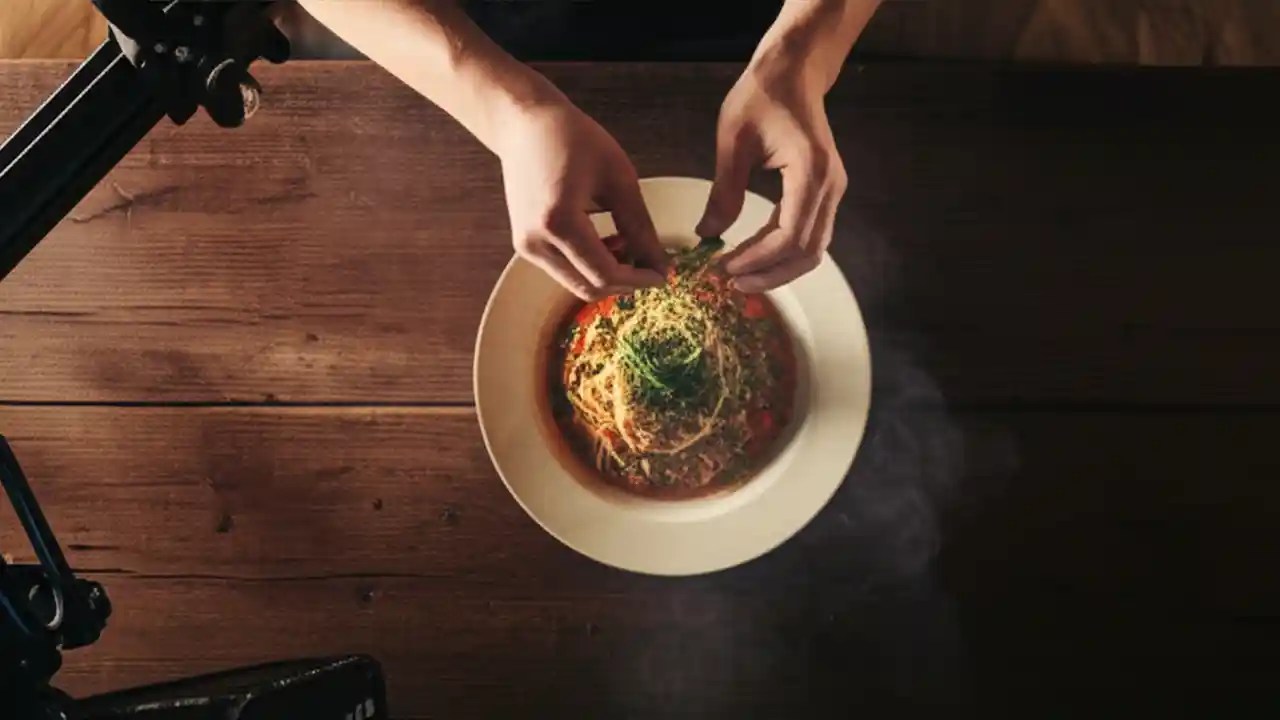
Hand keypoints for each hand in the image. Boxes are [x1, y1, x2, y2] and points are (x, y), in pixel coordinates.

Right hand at [494, 95, 667, 300]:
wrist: (524, 125)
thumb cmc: (573, 140)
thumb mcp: (618, 178)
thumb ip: (640, 226)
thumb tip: (661, 265)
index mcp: (559, 223)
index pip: (604, 273)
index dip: (639, 279)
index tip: (664, 274)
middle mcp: (535, 243)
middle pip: (588, 287)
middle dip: (624, 283)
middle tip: (650, 264)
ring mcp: (525, 247)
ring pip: (576, 283)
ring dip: (607, 275)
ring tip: (628, 246)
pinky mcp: (524, 245)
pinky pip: (563, 270)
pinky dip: (589, 266)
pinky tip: (606, 242)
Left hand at [696, 52, 846, 292]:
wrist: (793, 72)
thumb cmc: (760, 97)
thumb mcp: (732, 141)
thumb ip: (724, 191)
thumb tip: (706, 234)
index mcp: (810, 172)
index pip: (789, 235)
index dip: (757, 260)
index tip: (724, 268)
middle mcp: (830, 187)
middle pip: (807, 252)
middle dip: (769, 274)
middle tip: (731, 283)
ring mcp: (832, 191)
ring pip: (813, 249)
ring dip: (778, 268)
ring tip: (739, 275)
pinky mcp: (826, 192)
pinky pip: (810, 234)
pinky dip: (783, 252)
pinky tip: (753, 254)